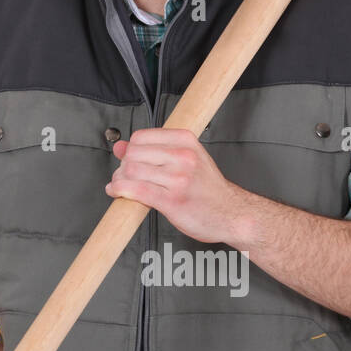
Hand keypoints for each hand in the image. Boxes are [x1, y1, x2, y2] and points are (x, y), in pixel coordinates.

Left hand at [105, 127, 247, 245]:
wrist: (233, 214)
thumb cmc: (208, 189)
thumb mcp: (186, 159)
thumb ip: (153, 150)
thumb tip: (120, 145)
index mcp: (186, 141)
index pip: (140, 137)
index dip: (129, 150)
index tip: (129, 160)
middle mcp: (183, 156)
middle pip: (132, 154)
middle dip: (122, 166)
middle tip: (124, 176)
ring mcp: (178, 178)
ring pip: (131, 172)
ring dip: (119, 180)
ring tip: (122, 186)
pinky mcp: (172, 200)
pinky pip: (136, 190)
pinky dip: (119, 190)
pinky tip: (117, 192)